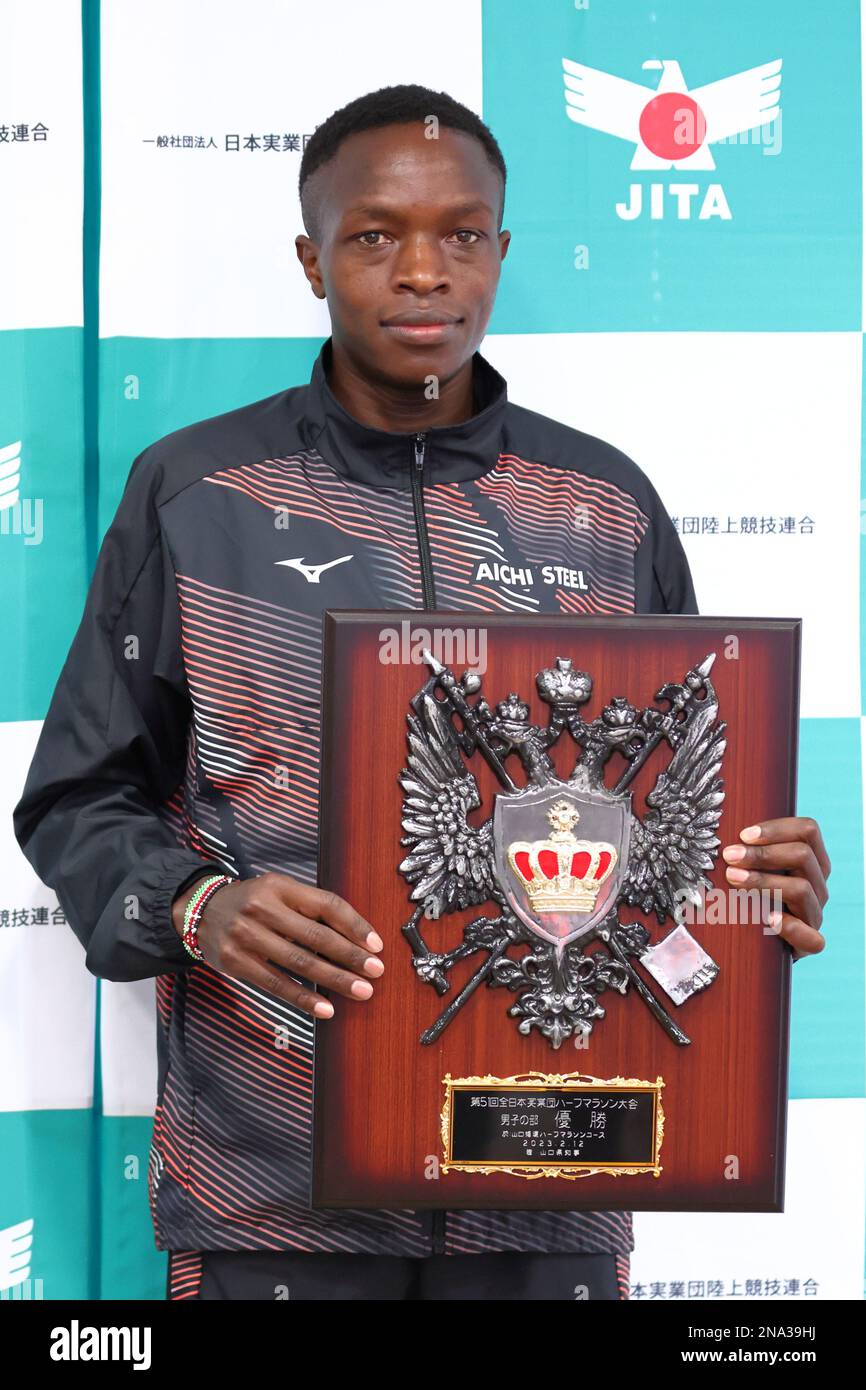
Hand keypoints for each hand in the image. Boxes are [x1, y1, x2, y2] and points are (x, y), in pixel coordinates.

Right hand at [171, 872, 383, 1017]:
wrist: (201, 911)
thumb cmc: (252, 902)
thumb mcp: (279, 891)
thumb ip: (311, 907)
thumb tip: (355, 936)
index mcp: (279, 886)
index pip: (326, 904)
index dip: (354, 925)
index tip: (376, 945)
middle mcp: (262, 908)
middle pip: (316, 936)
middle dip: (350, 956)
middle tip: (376, 971)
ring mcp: (247, 936)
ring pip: (299, 962)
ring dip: (334, 980)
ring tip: (360, 991)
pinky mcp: (237, 962)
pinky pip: (276, 984)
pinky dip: (304, 999)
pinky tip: (325, 1009)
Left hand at [721, 817, 830, 960]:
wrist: (756, 939)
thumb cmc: (748, 893)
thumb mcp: (752, 866)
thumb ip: (749, 848)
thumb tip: (723, 825)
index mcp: (810, 860)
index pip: (808, 831)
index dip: (776, 829)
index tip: (743, 835)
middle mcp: (818, 884)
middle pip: (803, 855)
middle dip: (763, 854)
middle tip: (729, 856)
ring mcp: (815, 913)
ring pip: (802, 889)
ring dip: (765, 882)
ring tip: (733, 879)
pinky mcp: (809, 943)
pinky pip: (813, 938)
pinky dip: (791, 927)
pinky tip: (769, 920)